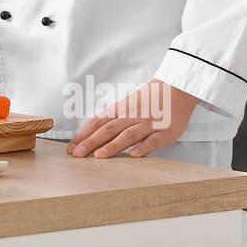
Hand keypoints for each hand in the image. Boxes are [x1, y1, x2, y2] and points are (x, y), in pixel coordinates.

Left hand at [67, 79, 199, 158]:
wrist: (175, 89)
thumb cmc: (147, 101)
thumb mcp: (126, 106)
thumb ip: (111, 119)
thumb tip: (88, 134)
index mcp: (120, 110)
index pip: (97, 123)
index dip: (83, 135)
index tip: (71, 147)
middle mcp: (131, 117)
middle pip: (108, 130)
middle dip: (91, 142)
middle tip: (77, 154)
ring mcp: (148, 124)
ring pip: (128, 135)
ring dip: (113, 146)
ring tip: (99, 156)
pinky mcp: (164, 132)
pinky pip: (153, 141)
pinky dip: (143, 148)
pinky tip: (133, 156)